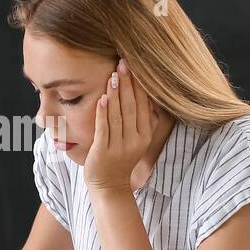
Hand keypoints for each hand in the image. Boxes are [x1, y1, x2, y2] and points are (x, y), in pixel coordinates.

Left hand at [84, 57, 155, 191]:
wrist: (109, 186)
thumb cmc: (120, 159)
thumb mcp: (137, 140)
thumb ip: (142, 121)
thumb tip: (147, 96)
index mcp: (144, 135)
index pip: (143, 105)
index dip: (139, 85)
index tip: (135, 67)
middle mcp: (135, 140)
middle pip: (131, 107)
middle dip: (127, 84)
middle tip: (123, 63)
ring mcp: (119, 147)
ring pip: (118, 115)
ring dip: (115, 93)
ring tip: (113, 75)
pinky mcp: (103, 152)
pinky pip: (104, 128)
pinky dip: (103, 113)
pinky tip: (102, 98)